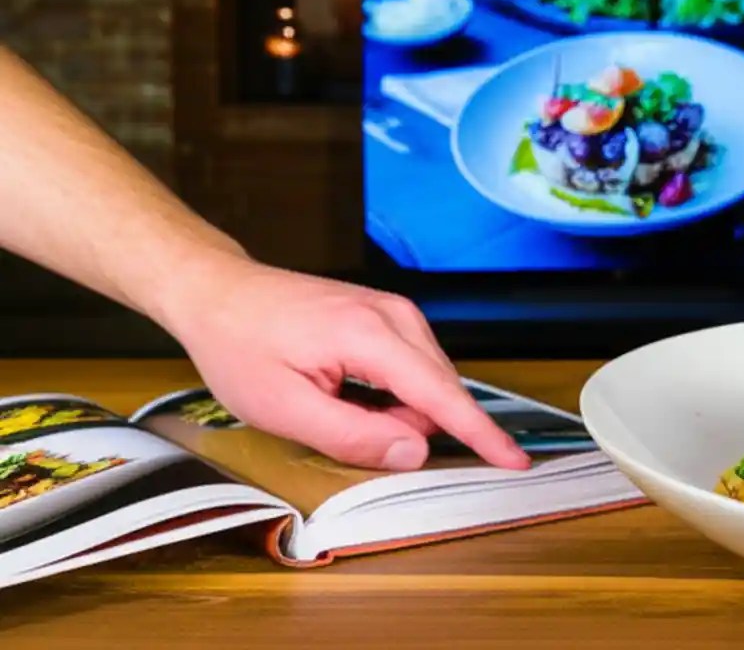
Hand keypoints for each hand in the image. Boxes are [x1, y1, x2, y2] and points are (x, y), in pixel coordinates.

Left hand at [157, 256, 530, 471]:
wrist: (218, 292)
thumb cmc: (240, 344)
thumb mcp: (284, 408)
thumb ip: (352, 435)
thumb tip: (414, 451)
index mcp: (371, 335)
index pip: (442, 395)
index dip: (480, 434)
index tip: (516, 461)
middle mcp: (394, 315)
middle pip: (438, 392)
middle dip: (408, 428)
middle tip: (339, 426)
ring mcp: (394, 311)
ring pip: (428, 383)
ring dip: (396, 412)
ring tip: (334, 403)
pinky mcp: (388, 316)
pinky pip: (412, 369)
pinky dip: (390, 394)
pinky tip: (346, 390)